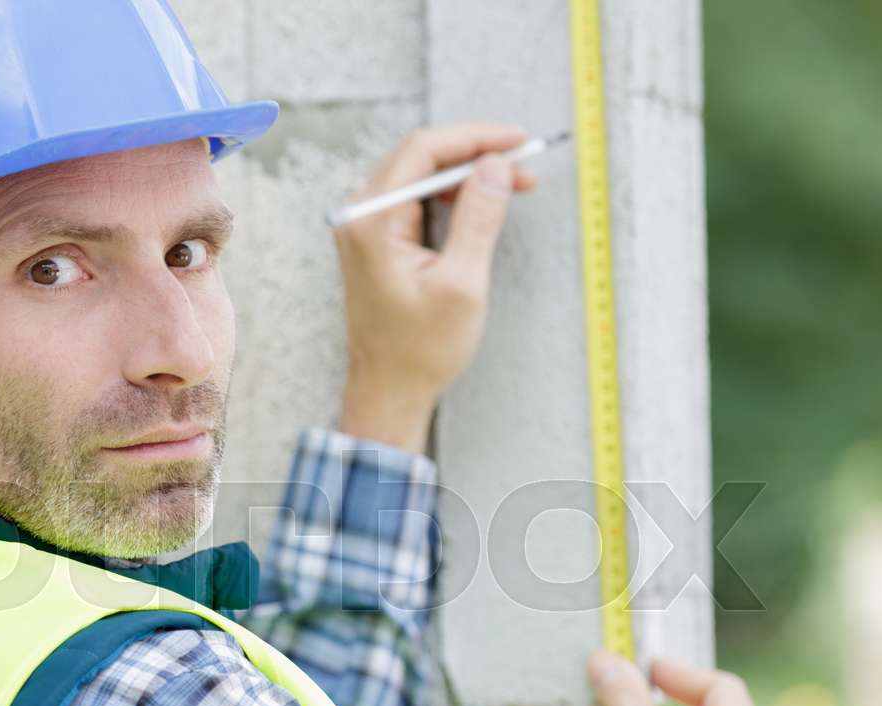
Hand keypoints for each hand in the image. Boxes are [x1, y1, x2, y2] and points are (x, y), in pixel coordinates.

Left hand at [333, 123, 537, 452]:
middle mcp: (358, 217)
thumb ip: (479, 218)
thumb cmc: (419, 350)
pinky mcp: (374, 241)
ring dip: (465, 174)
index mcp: (372, 222)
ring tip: (512, 185)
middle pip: (419, 156)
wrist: (388, 392)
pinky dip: (449, 195)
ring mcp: (363, 227)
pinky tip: (480, 203)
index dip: (475, 137)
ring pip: (419, 175)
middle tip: (523, 166)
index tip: (518, 141)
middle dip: (475, 154)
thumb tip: (496, 165)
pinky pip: (413, 199)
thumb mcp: (462, 284)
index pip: (423, 150)